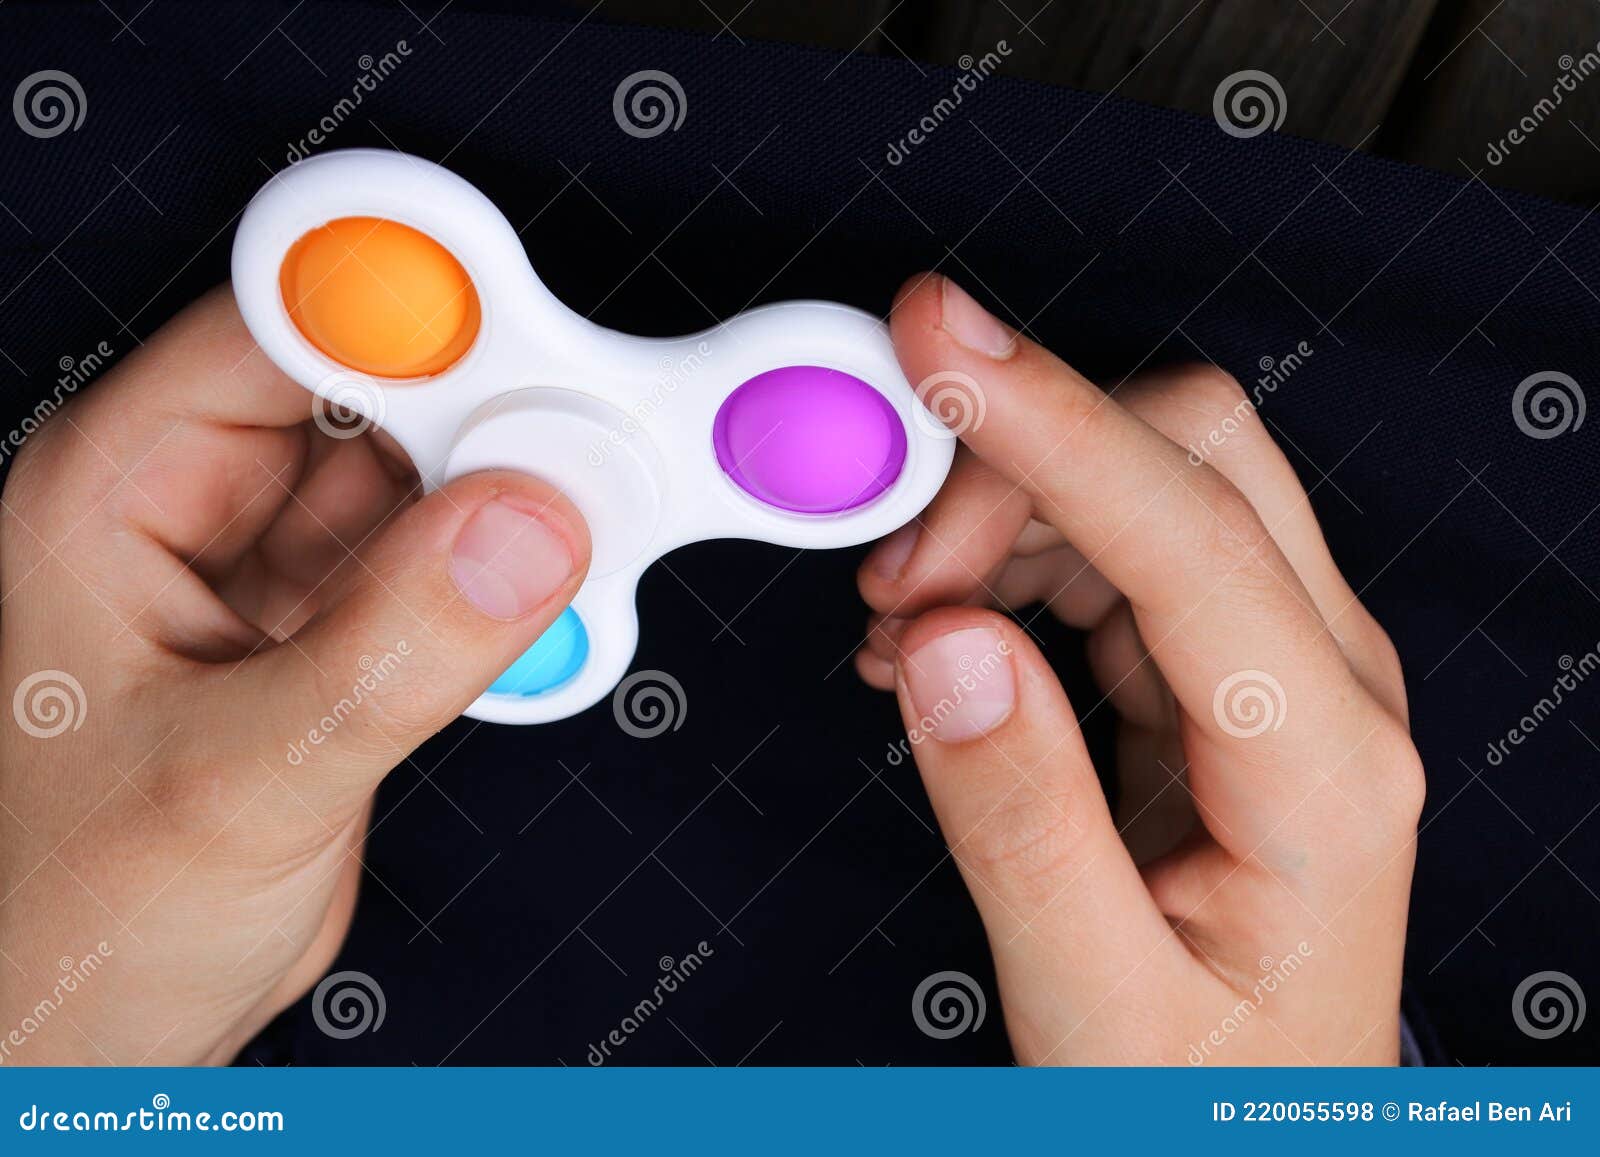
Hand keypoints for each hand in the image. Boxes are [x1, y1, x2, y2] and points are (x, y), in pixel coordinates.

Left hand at [0, 287, 589, 1064]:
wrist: (105, 1036)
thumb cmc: (77, 923)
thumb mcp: (233, 783)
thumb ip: (386, 656)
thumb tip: (527, 527)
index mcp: (116, 491)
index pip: (275, 338)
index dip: (406, 321)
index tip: (529, 346)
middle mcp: (204, 508)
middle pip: (380, 393)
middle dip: (491, 421)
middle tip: (589, 459)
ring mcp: (292, 572)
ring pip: (438, 477)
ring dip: (520, 505)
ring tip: (589, 539)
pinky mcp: (359, 633)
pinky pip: (462, 566)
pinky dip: (524, 585)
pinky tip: (555, 615)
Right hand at [856, 275, 1421, 1064]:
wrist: (1253, 1119)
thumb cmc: (1200, 1086)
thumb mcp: (1094, 998)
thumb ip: (1018, 820)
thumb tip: (945, 641)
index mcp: (1324, 765)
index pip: (1189, 532)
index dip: (1049, 422)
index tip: (934, 340)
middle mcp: (1326, 681)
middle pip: (1192, 453)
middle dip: (1018, 463)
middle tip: (887, 565)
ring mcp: (1281, 662)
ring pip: (1145, 481)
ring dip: (1003, 511)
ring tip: (898, 624)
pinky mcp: (1223, 666)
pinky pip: (1116, 547)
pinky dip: (1011, 554)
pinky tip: (941, 633)